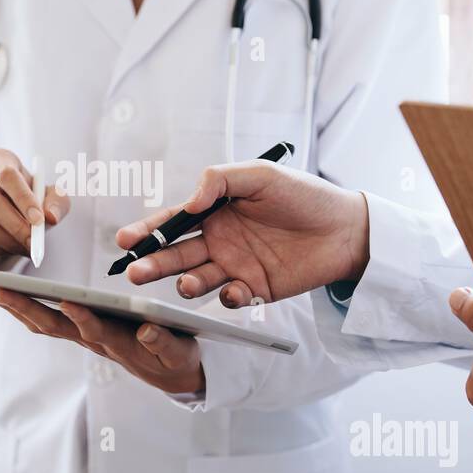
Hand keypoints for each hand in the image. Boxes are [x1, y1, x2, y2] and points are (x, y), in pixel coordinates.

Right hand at [0, 148, 69, 257]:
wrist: (11, 208)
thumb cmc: (32, 197)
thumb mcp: (51, 196)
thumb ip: (57, 203)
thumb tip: (51, 216)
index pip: (6, 174)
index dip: (23, 198)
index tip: (39, 220)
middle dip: (14, 225)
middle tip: (33, 242)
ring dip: (5, 239)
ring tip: (23, 246)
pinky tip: (8, 247)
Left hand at [0, 286, 203, 395]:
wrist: (170, 374)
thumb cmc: (174, 358)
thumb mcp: (177, 352)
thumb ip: (162, 342)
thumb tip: (146, 331)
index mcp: (119, 343)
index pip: (96, 330)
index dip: (81, 317)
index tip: (66, 300)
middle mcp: (94, 340)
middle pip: (54, 325)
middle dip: (24, 308)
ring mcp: (84, 336)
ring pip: (43, 322)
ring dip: (13, 308)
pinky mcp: (80, 331)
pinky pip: (45, 320)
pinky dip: (22, 307)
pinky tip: (2, 295)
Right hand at [117, 160, 368, 305]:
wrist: (347, 228)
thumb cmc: (305, 195)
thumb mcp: (261, 175)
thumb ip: (220, 181)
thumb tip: (189, 201)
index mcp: (215, 212)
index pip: (172, 222)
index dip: (146, 231)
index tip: (125, 241)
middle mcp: (219, 241)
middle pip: (175, 255)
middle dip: (153, 264)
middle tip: (136, 272)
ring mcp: (235, 266)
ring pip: (196, 279)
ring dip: (184, 283)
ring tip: (184, 284)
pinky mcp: (255, 290)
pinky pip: (230, 297)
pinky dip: (226, 296)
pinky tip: (232, 289)